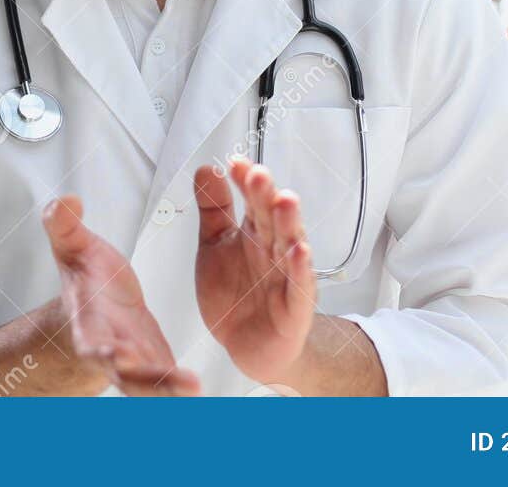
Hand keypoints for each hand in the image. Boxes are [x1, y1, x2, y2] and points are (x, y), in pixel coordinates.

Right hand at [42, 196, 198, 395]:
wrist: (96, 304)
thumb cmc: (87, 279)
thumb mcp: (75, 248)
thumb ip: (66, 226)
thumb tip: (64, 201)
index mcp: (89, 325)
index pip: (94, 342)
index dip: (104, 351)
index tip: (119, 355)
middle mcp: (111, 352)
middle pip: (126, 375)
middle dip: (147, 381)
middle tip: (176, 383)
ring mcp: (135, 365)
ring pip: (151, 386)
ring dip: (170, 391)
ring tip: (194, 389)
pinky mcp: (156, 366)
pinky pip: (169, 384)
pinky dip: (182, 390)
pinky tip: (201, 392)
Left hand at [193, 159, 316, 386]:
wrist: (249, 345)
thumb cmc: (236, 292)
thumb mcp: (215, 246)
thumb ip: (213, 210)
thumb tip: (206, 169)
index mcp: (254, 232)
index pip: (251, 200)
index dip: (245, 182)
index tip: (235, 163)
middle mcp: (273, 249)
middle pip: (271, 218)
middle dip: (266, 195)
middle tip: (259, 174)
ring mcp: (286, 277)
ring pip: (290, 245)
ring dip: (289, 223)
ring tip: (285, 200)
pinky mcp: (295, 307)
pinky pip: (300, 286)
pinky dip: (301, 269)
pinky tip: (299, 251)